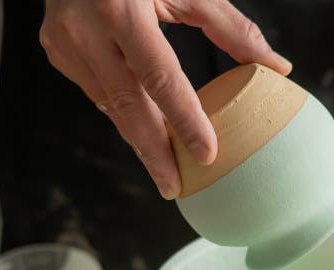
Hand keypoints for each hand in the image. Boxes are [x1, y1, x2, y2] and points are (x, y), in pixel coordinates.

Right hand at [40, 0, 290, 198]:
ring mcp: (64, 42)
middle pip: (127, 105)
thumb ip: (231, 27)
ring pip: (109, 105)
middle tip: (173, 188)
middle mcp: (84, 28)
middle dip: (153, 152)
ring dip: (139, 137)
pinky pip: (97, 92)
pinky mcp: (56, 50)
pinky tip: (143, 128)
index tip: (205, 155)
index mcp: (121, 7)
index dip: (183, 120)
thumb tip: (277, 67)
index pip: (159, 77)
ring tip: (165, 168)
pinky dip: (122, 111)